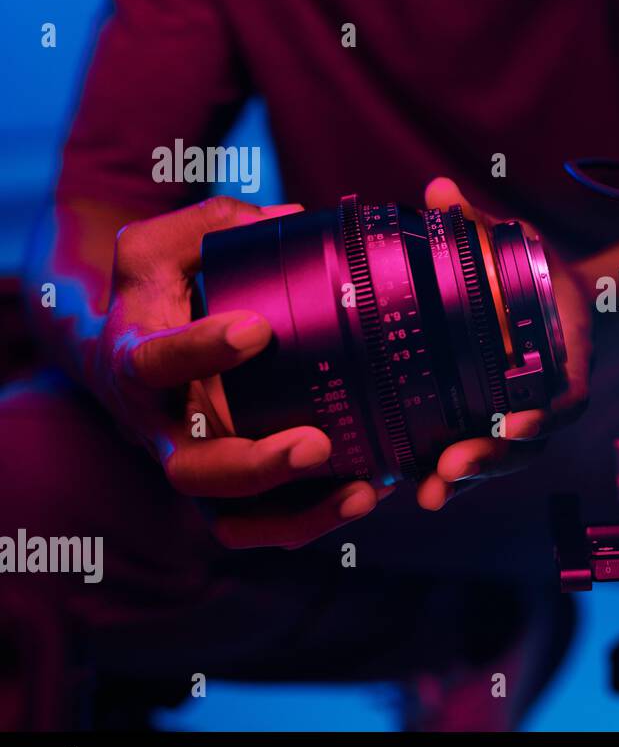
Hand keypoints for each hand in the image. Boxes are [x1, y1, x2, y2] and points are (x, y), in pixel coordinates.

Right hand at [91, 196, 380, 548]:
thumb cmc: (152, 295)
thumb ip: (211, 225)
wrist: (121, 355)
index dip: (199, 350)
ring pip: (231, 520)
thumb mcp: (156, 246)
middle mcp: (162, 428)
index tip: (254, 329)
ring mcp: (195, 466)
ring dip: (297, 514)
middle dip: (256, 465)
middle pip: (193, 471)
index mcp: (137, 362)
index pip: (155, 363)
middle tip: (316, 443)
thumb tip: (292, 218)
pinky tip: (368, 492)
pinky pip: (262, 528)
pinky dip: (311, 522)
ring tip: (363, 491)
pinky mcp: (226, 492)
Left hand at [414, 177, 591, 510]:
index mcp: (566, 357)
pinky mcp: (489, 423)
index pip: (568, 398)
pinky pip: (476, 457)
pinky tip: (416, 489)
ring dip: (469, 480)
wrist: (543, 295)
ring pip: (503, 461)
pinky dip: (450, 476)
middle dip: (493, 460)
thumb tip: (438, 190)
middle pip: (530, 444)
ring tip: (429, 494)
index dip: (546, 416)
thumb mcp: (515, 240)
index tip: (515, 422)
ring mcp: (520, 415)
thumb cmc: (533, 268)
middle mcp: (548, 395)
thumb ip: (480, 223)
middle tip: (450, 468)